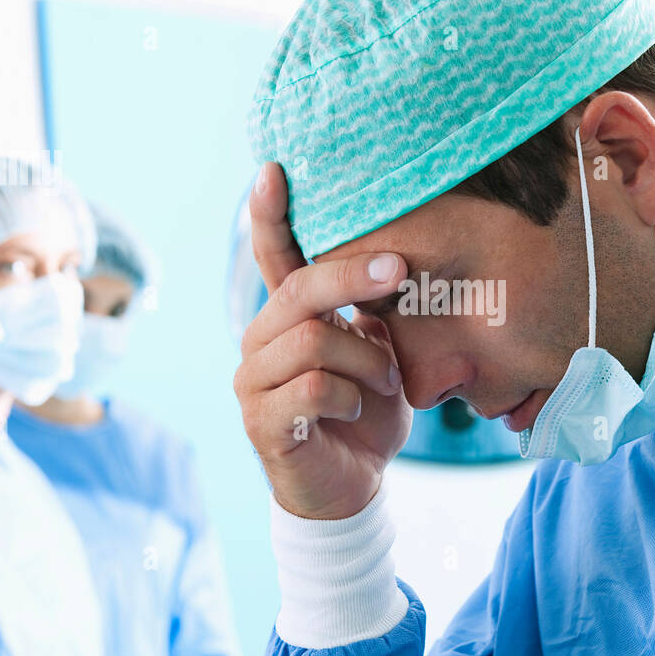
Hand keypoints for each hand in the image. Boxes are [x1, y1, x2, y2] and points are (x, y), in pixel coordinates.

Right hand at [233, 162, 411, 519]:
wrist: (353, 486)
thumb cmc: (365, 411)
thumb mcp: (378, 353)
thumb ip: (372, 313)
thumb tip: (400, 261)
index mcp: (287, 318)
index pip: (272, 257)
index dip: (269, 215)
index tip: (273, 169)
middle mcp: (260, 343)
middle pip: (299, 291)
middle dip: (353, 276)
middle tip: (400, 270)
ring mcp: (254, 384)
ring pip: (312, 341)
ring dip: (366, 359)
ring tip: (387, 380)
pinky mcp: (263, 423)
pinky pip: (313, 389)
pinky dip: (350, 395)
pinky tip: (359, 408)